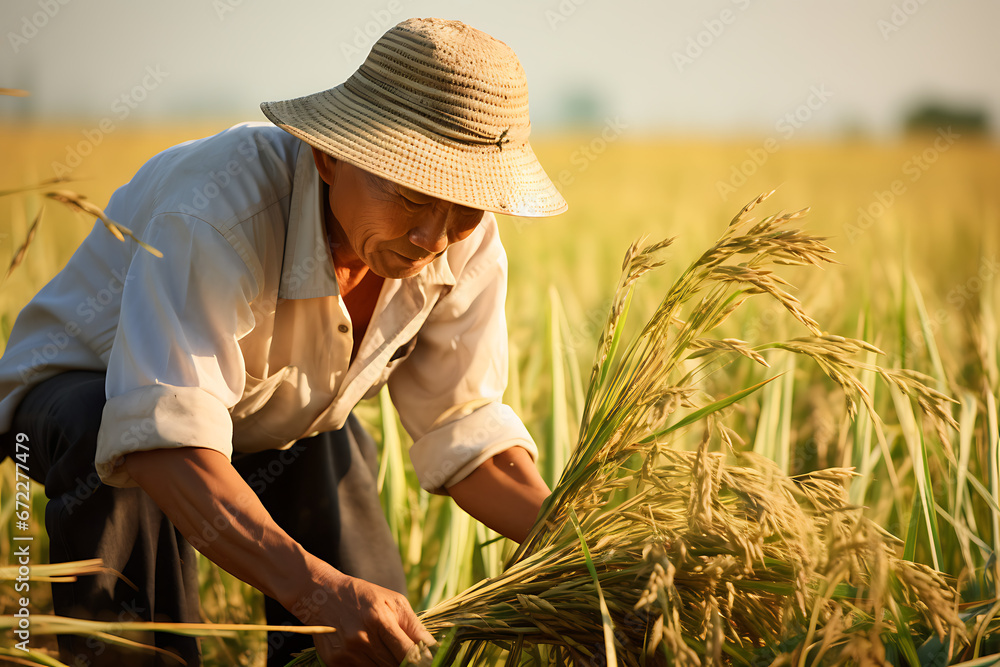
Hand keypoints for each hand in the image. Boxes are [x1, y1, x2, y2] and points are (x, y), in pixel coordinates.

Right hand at [290, 564, 434, 665]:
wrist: (323, 595)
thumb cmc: (364, 596)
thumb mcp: (393, 601)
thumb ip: (414, 626)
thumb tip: (433, 648)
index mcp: (380, 620)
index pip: (408, 653)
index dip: (421, 661)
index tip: (429, 662)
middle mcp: (362, 639)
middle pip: (395, 666)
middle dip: (406, 664)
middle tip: (408, 656)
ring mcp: (348, 653)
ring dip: (388, 665)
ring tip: (386, 650)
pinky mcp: (335, 662)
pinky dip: (371, 666)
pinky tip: (370, 654)